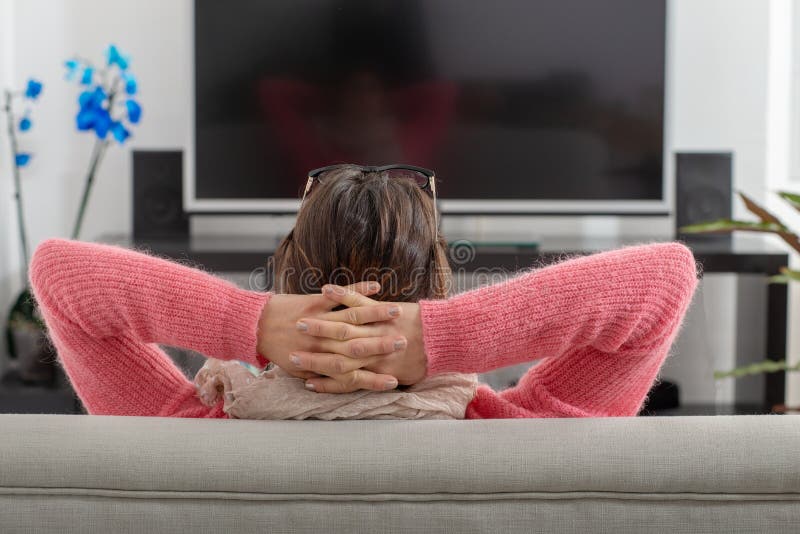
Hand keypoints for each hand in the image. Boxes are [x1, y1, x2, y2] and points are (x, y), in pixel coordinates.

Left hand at [257, 281, 404, 390]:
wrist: (252, 328)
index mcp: (321, 362)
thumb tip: (335, 388)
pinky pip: (340, 295)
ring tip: (398, 315)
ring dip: (378, 316)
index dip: (375, 380)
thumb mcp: (296, 370)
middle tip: (404, 344)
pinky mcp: (315, 302)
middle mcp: (324, 343)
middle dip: (384, 345)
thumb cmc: (275, 351)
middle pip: (360, 345)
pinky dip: (359, 289)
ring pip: (355, 319)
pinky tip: (377, 286)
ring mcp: (321, 320)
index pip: (354, 375)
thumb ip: (316, 377)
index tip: (395, 381)